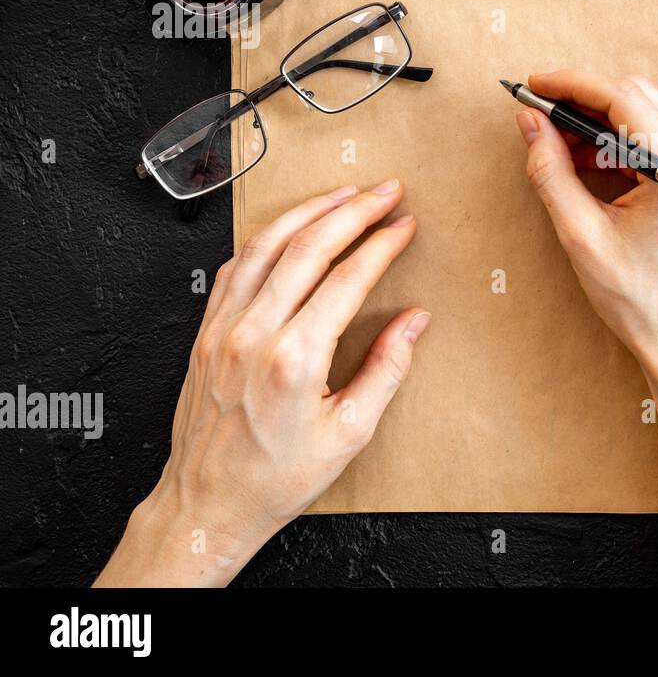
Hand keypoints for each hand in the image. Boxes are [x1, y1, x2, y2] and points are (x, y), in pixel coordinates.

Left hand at [97, 180, 425, 585]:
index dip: (382, 244)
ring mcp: (224, 329)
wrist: (209, 503)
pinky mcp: (206, 333)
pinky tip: (287, 229)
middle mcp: (254, 334)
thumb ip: (387, 369)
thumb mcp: (350, 433)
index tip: (404, 225)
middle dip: (353, 210)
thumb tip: (415, 320)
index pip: (347, 278)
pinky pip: (236, 267)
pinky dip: (266, 239)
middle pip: (308, 247)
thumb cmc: (277, 477)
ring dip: (309, 211)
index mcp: (295, 360)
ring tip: (342, 193)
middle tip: (385, 191)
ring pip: (267, 246)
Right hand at [514, 71, 657, 388]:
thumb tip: (532, 125)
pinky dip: (624, 141)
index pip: (623, 97)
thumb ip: (552, 172)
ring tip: (561, 145)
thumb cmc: (645, 303)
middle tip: (541, 116)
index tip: (537, 85)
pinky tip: (591, 159)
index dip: (573, 85)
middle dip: (585, 100)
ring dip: (603, 121)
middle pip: (638, 97)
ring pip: (649, 113)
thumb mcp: (582, 236)